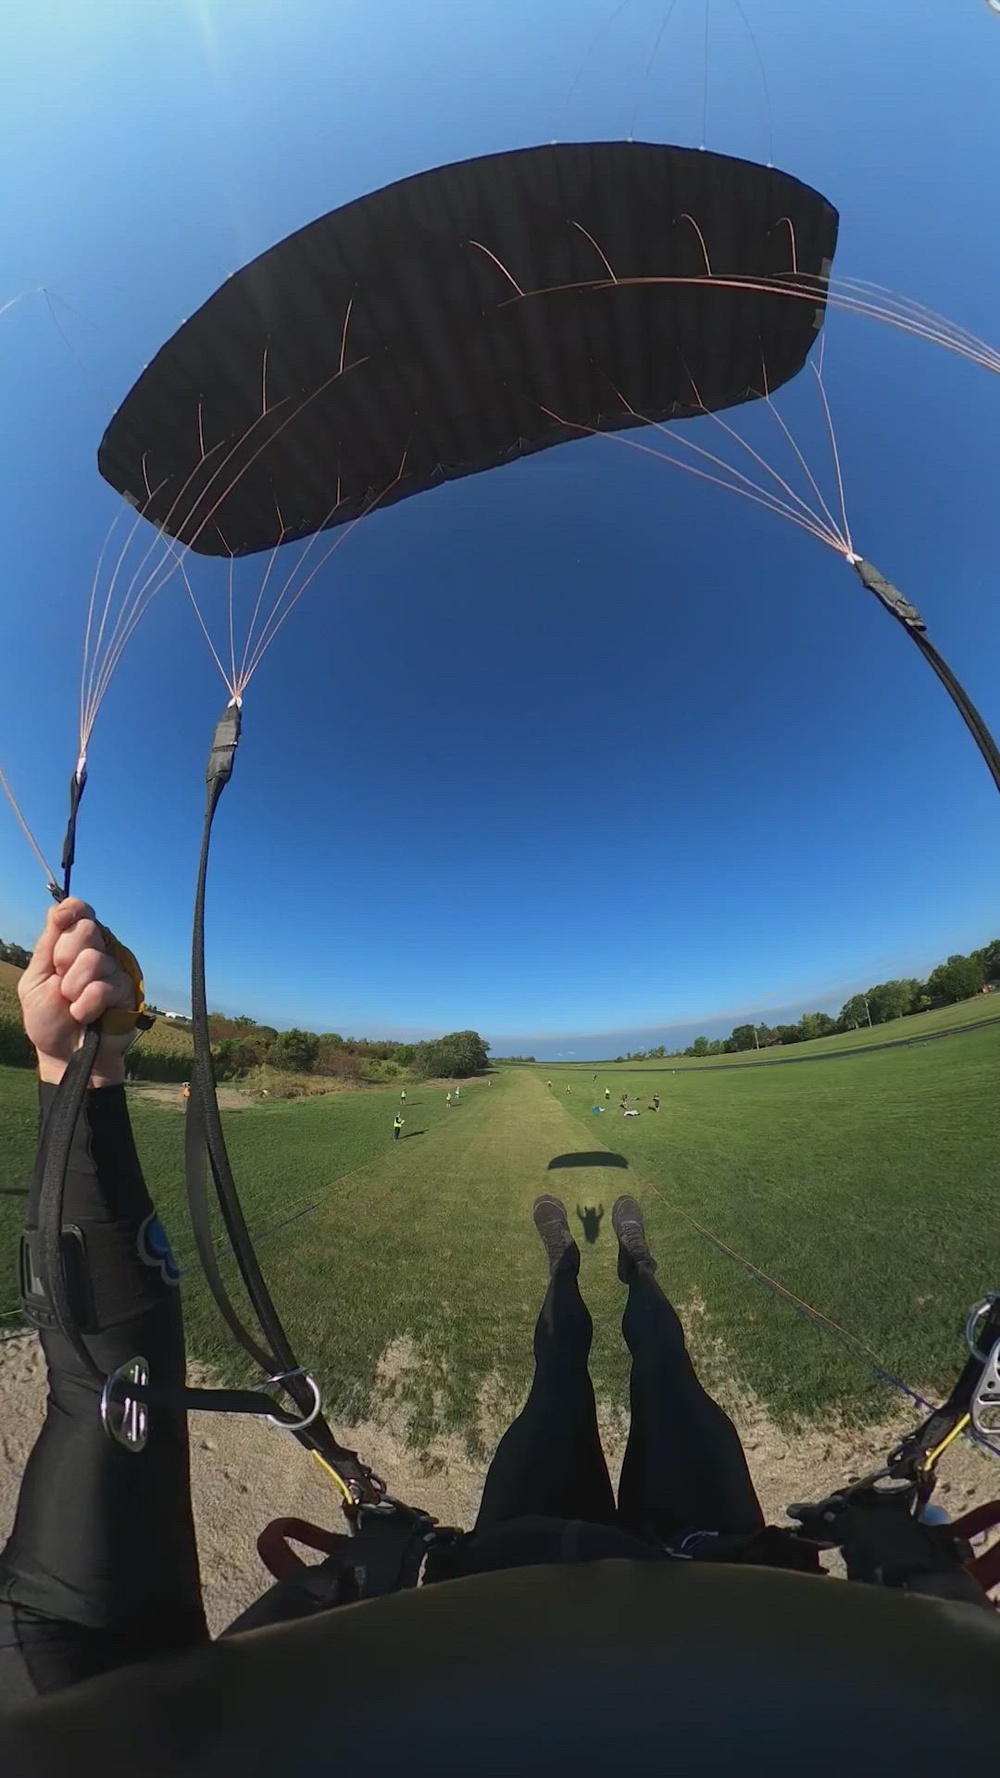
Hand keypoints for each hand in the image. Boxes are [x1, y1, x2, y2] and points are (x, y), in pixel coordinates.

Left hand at [18, 899, 137, 1086]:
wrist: (64, 1056)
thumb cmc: (48, 1021)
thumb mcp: (34, 982)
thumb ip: (45, 947)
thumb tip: (55, 910)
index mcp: (72, 947)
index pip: (80, 911)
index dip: (73, 910)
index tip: (62, 920)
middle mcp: (97, 953)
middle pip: (87, 929)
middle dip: (65, 957)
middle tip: (61, 981)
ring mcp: (113, 972)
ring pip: (94, 960)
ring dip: (73, 989)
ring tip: (73, 1006)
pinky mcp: (127, 992)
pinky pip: (104, 987)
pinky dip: (87, 1006)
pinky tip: (86, 1016)